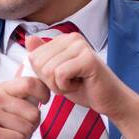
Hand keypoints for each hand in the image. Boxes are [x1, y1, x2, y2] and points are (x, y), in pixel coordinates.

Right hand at [0, 75, 48, 138]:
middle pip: (34, 111)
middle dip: (31, 125)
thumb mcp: (3, 106)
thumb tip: (43, 87)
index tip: (43, 101)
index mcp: (0, 89)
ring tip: (7, 135)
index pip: (30, 82)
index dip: (43, 93)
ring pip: (27, 128)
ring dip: (22, 137)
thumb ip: (21, 96)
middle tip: (16, 129)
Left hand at [24, 33, 138, 138]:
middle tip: (69, 83)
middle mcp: (72, 37)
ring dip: (59, 85)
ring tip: (75, 83)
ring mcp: (81, 46)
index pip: (34, 57)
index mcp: (64, 39)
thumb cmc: (84, 88)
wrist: (110, 100)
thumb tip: (28, 38)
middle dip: (50, 81)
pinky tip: (80, 85)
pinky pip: (60, 74)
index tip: (62, 78)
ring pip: (48, 70)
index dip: (43, 76)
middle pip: (39, 63)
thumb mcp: (56, 73)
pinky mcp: (88, 59)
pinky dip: (66, 87)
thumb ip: (43, 57)